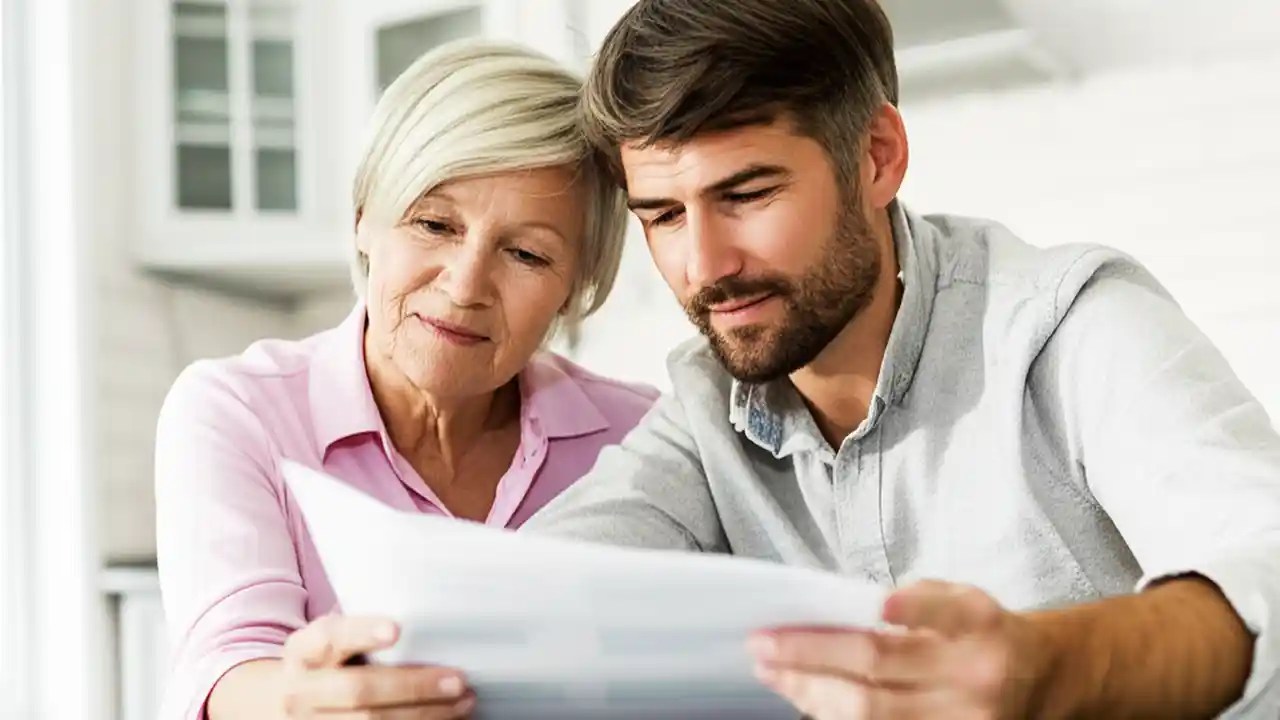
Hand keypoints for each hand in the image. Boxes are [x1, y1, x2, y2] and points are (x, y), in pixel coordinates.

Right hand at [280, 614, 474, 718]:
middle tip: (457, 679)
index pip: (329, 638)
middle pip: (358, 690)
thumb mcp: (329, 641)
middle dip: (413, 686)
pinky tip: (446, 719)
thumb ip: (362, 631)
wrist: (281, 705)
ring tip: (463, 702)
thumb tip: (430, 614)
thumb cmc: (326, 664)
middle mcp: (301, 691)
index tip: (396, 630)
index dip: (362, 633)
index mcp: (303, 651)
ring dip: (425, 714)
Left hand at [747, 581, 1044, 719]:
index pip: (944, 614)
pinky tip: (803, 697)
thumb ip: (916, 601)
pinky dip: (834, 715)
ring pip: (873, 712)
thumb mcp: (964, 599)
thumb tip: (847, 613)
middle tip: (762, 644)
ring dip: (811, 691)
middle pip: (881, 666)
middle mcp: (972, 675)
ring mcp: (962, 719)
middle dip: (811, 655)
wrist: (1046, 682)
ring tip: (771, 672)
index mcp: (978, 624)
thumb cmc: (985, 632)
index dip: (913, 610)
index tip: (881, 604)